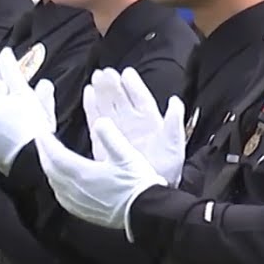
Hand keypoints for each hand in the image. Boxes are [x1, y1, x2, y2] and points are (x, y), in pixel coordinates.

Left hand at [36, 116, 166, 238]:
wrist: (146, 212)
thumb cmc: (138, 184)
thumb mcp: (126, 154)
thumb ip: (110, 135)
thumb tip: (100, 121)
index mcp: (83, 173)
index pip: (55, 155)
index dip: (46, 142)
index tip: (42, 132)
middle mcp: (76, 189)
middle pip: (50, 169)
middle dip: (44, 153)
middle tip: (41, 142)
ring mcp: (79, 202)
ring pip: (54, 183)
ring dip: (49, 169)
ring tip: (48, 158)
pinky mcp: (84, 212)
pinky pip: (62, 198)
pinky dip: (56, 186)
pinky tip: (60, 185)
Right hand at [84, 68, 184, 186]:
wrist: (148, 192)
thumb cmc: (164, 170)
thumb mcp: (174, 145)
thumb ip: (174, 122)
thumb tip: (176, 102)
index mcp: (151, 123)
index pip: (141, 98)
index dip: (134, 85)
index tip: (126, 73)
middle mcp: (133, 125)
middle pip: (122, 99)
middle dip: (113, 84)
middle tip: (104, 72)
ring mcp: (118, 132)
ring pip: (108, 106)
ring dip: (102, 92)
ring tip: (95, 78)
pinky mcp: (105, 142)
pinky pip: (96, 120)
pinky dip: (91, 106)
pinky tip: (88, 94)